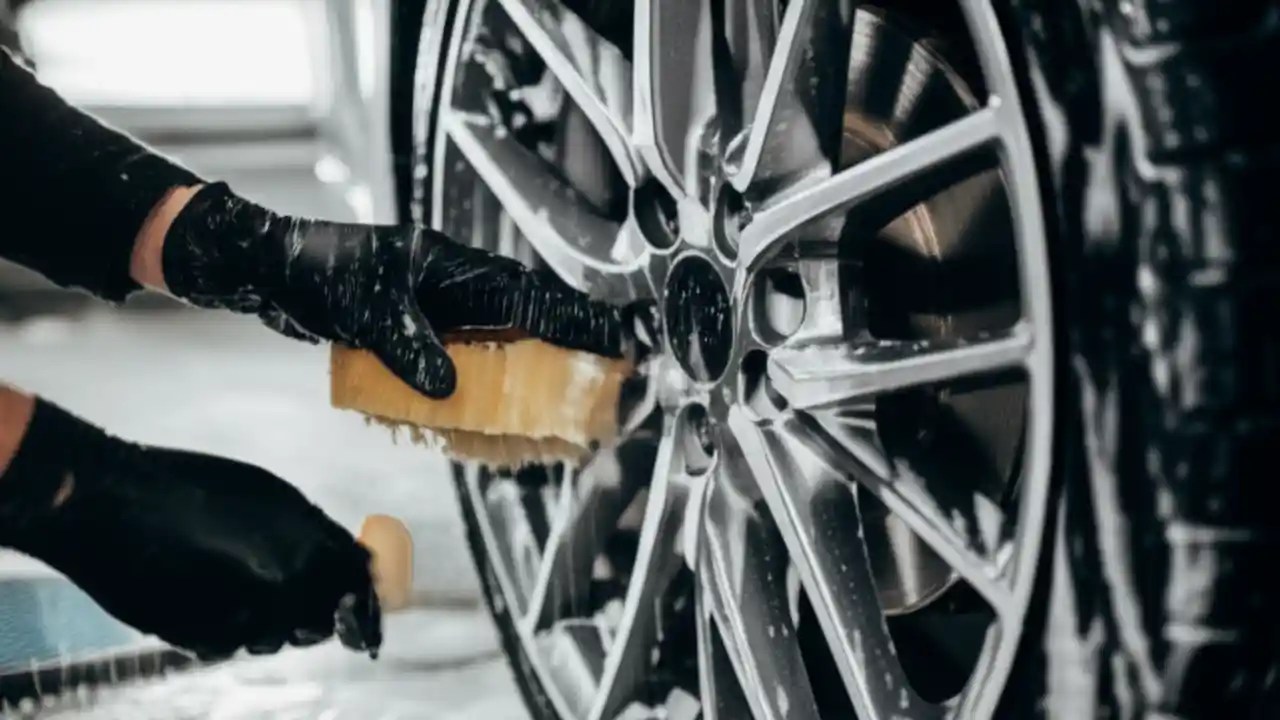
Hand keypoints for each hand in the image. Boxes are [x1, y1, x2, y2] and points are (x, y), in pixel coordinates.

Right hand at [0, 400, 379, 661]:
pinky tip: (214, 593)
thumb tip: (352, 559)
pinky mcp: (199, 641)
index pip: (359, 587)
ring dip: (278, 617)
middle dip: (322, 607)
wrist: (111, 505)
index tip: (370, 600)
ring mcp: (239, 623)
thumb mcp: (269, 494)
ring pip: (279, 636)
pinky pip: (235, 642)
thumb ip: (317, 533)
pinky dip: (236, 625)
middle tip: (304, 584)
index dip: (367, 596)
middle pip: (322, 619)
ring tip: (248, 580)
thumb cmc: (193, 485)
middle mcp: (281, 594)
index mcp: (306, 551)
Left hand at [158, 183, 623, 397]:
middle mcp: (454, 282)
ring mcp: (437, 302)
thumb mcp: (368, 312)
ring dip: (530, 359)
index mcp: (452, 267)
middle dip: (567, 339)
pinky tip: (492, 402)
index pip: (526, 295)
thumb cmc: (318, 273)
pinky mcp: (418, 323)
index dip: (572, 321)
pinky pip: (465, 349)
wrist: (272, 267)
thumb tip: (447, 388)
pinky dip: (485, 373)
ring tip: (562, 393)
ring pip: (500, 331)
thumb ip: (410, 348)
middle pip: (526, 311)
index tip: (613, 341)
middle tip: (606, 368)